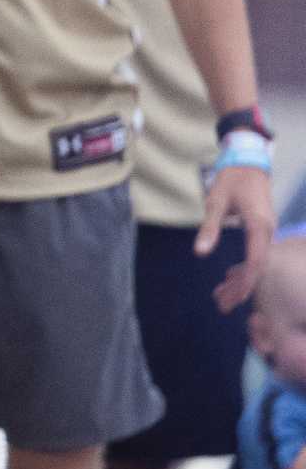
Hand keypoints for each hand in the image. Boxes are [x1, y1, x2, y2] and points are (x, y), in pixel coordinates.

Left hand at [199, 162, 272, 312]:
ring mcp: (267, 231)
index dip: (246, 281)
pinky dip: (245, 268)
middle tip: (223, 305)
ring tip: (223, 298)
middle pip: (258, 266)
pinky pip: (256, 254)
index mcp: (259, 225)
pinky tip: (231, 279)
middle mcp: (268, 231)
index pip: (256, 260)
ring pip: (257, 262)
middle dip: (242, 287)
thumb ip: (209, 227)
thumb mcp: (215, 201)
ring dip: (242, 279)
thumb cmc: (231, 180)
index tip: (235, 297)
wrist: (248, 163)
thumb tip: (200, 252)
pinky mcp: (262, 230)